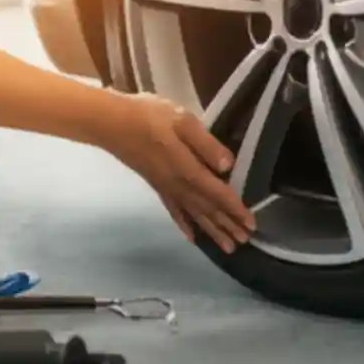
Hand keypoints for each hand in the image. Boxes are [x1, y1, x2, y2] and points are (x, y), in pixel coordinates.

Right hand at [103, 93, 255, 253]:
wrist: (111, 123)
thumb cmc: (148, 116)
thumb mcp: (182, 121)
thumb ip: (207, 144)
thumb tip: (229, 166)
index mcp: (188, 170)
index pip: (218, 194)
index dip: (236, 210)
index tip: (252, 224)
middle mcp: (179, 185)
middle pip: (209, 210)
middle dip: (228, 226)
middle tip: (245, 241)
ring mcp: (167, 188)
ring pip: (195, 215)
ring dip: (212, 231)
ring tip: (228, 247)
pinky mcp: (157, 186)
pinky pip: (174, 211)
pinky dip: (185, 225)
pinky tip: (192, 237)